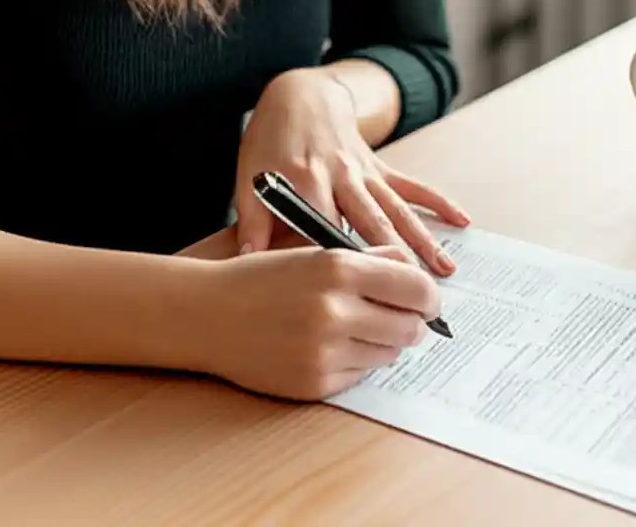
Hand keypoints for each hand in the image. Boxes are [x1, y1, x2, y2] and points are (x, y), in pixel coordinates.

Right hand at [197, 245, 439, 399]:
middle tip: (399, 319)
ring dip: (382, 343)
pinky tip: (328, 347)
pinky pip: (360, 375)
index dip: (429, 296)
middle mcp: (335, 310)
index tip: (427, 301)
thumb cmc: (261, 279)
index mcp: (339, 268)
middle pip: (410, 327)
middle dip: (411, 323)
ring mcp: (324, 351)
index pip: (416, 288)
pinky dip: (354, 362)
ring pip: (388, 354)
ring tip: (354, 329)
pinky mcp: (315, 382)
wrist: (206, 314)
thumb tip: (416, 272)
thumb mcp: (314, 252)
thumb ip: (370, 258)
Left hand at [234, 67, 469, 275]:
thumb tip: (250, 261)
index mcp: (305, 182)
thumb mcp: (248, 178)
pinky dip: (438, 202)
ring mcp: (364, 172)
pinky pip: (412, 186)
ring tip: (444, 271)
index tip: (358, 299)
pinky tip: (461, 221)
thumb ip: (251, 222)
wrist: (298, 96)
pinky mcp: (379, 167)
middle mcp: (340, 177)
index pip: (324, 230)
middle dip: (394, 259)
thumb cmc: (269, 143)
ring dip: (422, 239)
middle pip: (371, 223)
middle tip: (414, 294)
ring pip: (397, 210)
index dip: (341, 264)